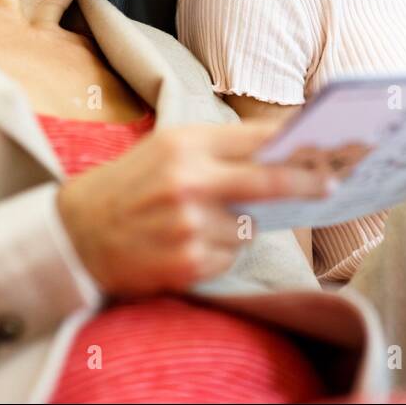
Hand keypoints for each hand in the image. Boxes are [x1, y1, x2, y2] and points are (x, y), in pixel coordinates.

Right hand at [55, 121, 331, 296]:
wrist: (74, 234)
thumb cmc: (128, 186)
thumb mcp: (166, 149)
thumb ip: (219, 148)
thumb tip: (283, 149)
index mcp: (184, 145)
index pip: (256, 140)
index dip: (297, 144)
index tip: (327, 148)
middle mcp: (188, 182)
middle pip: (268, 182)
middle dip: (306, 183)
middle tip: (331, 185)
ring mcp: (189, 226)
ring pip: (248, 227)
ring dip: (239, 226)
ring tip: (198, 222)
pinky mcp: (187, 264)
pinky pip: (230, 258)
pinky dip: (219, 253)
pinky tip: (187, 244)